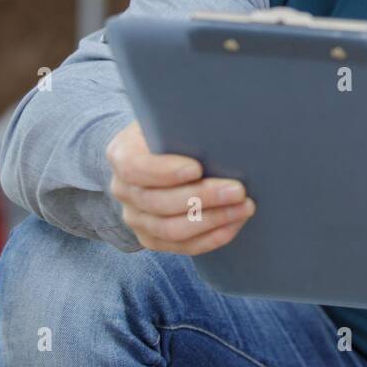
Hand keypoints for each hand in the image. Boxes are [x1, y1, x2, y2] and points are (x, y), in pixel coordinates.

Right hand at [105, 120, 255, 254]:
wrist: (157, 155)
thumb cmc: (172, 132)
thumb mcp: (170, 119)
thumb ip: (185, 125)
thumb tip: (221, 130)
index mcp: (122, 155)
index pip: (137, 168)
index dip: (166, 172)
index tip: (197, 168)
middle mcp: (123, 190)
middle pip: (159, 203)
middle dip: (203, 198)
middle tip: (238, 190)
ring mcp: (136, 218)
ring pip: (171, 230)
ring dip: (213, 220)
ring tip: (243, 208)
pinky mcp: (152, 238)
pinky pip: (182, 247)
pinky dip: (212, 238)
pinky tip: (235, 224)